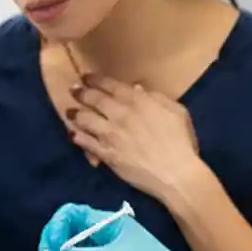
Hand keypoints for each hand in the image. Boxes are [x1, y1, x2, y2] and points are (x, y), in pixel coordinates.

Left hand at [67, 74, 205, 201]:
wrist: (175, 173)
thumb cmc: (181, 142)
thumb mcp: (176, 112)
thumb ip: (156, 98)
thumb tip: (136, 88)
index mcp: (138, 101)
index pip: (110, 85)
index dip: (95, 80)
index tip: (86, 77)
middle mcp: (120, 114)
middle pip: (93, 99)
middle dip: (81, 93)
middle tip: (73, 90)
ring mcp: (110, 134)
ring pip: (84, 119)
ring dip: (75, 114)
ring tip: (69, 112)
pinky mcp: (105, 153)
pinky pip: (85, 143)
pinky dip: (77, 137)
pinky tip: (73, 134)